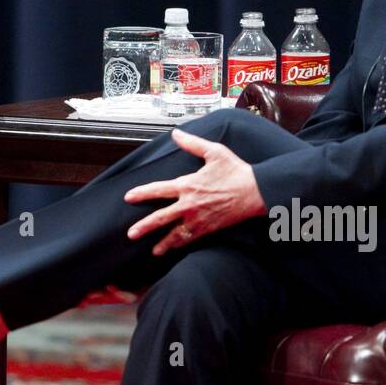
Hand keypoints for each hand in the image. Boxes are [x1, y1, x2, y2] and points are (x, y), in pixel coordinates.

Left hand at [123, 127, 266, 255]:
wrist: (256, 192)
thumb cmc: (235, 170)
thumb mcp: (214, 151)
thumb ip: (192, 143)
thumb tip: (176, 133)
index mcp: (188, 185)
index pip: (158, 190)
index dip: (142, 193)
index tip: (129, 197)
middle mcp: (189, 205)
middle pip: (161, 218)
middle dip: (144, 227)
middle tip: (131, 234)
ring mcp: (198, 219)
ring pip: (175, 234)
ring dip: (162, 244)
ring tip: (153, 251)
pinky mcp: (209, 228)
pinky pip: (191, 239)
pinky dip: (181, 245)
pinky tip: (174, 249)